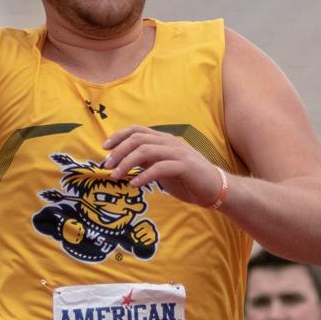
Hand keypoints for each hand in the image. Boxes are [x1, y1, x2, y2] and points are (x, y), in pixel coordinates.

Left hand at [102, 126, 221, 206]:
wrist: (215, 189)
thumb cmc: (188, 179)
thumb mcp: (162, 168)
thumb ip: (147, 162)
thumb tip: (124, 162)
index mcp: (164, 140)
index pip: (137, 130)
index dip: (119, 136)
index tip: (105, 148)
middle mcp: (170, 142)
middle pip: (138, 139)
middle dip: (119, 151)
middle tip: (107, 166)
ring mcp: (178, 153)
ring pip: (146, 151)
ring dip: (127, 163)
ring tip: (116, 176)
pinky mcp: (185, 166)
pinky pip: (160, 168)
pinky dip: (145, 176)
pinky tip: (135, 184)